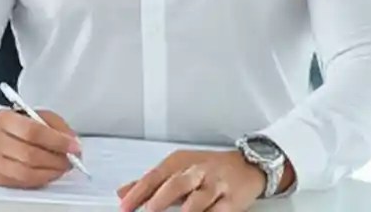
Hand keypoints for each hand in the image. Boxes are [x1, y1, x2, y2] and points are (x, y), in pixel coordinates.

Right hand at [0, 108, 82, 188]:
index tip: (74, 145)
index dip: (57, 141)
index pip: (33, 132)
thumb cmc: (14, 125)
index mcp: (4, 120)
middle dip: (57, 159)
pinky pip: (24, 183)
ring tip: (63, 166)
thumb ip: (54, 125)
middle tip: (72, 159)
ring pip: (27, 173)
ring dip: (52, 172)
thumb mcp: (33, 114)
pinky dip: (42, 179)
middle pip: (30, 155)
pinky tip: (50, 172)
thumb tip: (72, 142)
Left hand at [116, 149, 265, 211]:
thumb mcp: (177, 168)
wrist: (248, 164)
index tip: (124, 207)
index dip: (138, 192)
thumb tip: (122, 193)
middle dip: (160, 199)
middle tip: (148, 211)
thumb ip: (150, 182)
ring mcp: (215, 185)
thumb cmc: (208, 167)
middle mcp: (197, 171)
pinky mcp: (232, 200)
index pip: (154, 177)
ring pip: (198, 198)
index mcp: (179, 162)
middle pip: (176, 184)